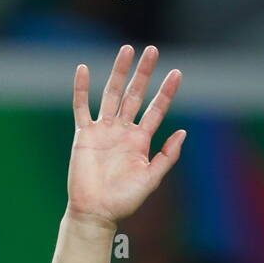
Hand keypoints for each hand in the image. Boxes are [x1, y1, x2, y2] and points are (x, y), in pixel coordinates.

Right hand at [67, 43, 184, 227]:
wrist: (96, 212)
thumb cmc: (124, 200)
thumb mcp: (151, 179)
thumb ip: (167, 156)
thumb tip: (183, 132)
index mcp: (140, 141)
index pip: (156, 110)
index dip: (166, 92)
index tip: (177, 73)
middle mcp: (122, 131)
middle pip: (135, 95)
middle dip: (144, 73)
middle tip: (152, 50)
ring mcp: (103, 131)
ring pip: (111, 94)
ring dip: (118, 72)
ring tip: (127, 50)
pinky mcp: (84, 135)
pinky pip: (81, 107)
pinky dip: (80, 89)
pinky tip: (82, 69)